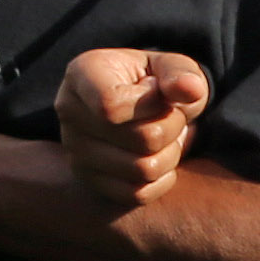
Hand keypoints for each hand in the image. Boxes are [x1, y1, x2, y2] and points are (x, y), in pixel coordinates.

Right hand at [55, 50, 210, 211]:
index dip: (151, 104)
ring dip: (170, 154)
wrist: (137, 109)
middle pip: (142, 139)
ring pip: (143, 169)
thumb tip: (189, 88)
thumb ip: (180, 73)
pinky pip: (139, 193)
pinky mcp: (90, 181)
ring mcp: (75, 151)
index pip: (110, 104)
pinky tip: (155, 156)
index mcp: (82, 74)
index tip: (157, 92)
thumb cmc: (154, 83)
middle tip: (168, 116)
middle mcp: (69, 113)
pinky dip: (161, 178)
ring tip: (161, 135)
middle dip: (172, 127)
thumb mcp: (170, 67)